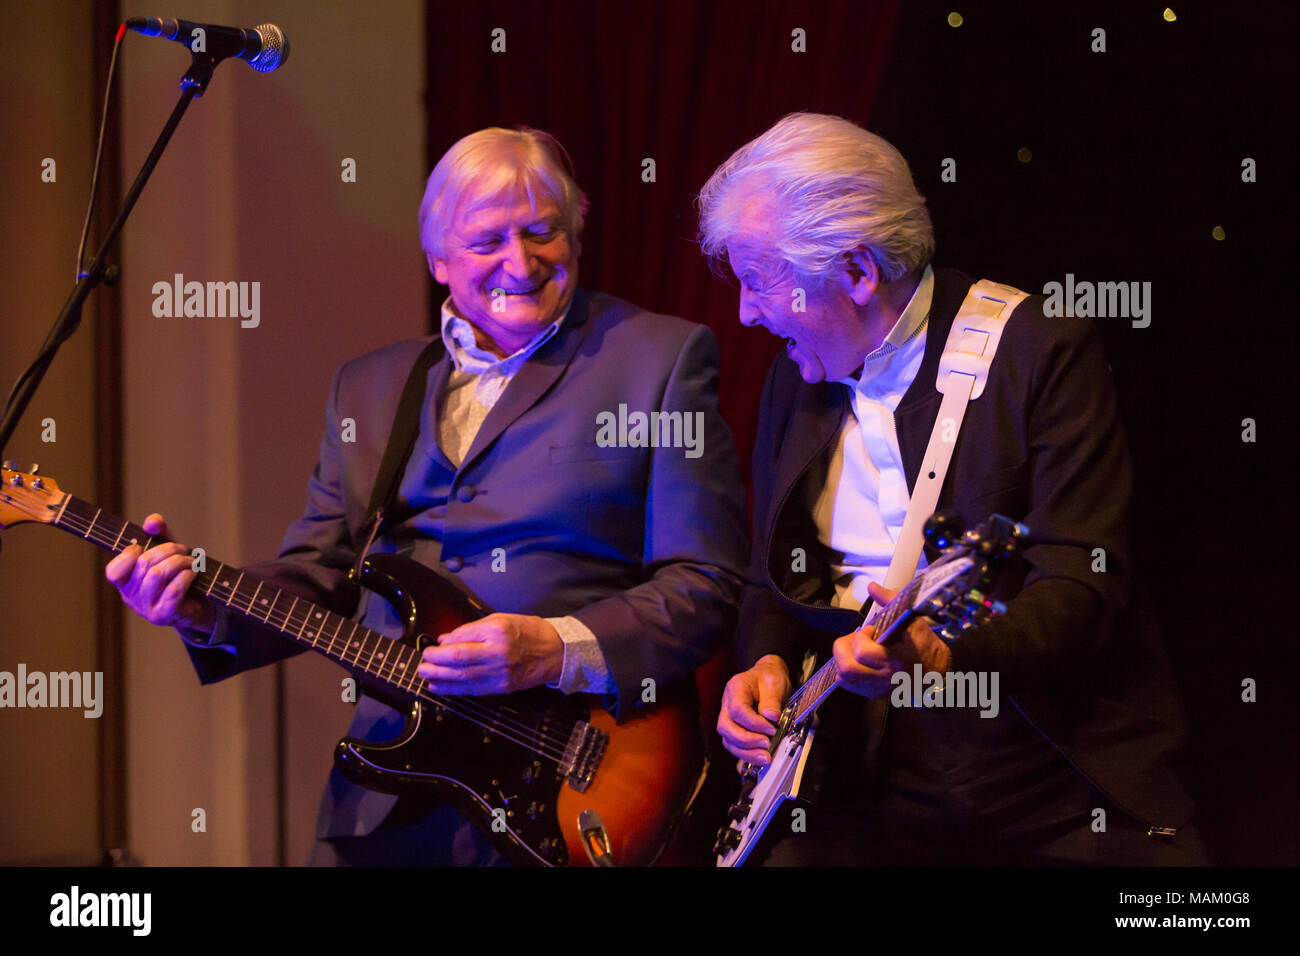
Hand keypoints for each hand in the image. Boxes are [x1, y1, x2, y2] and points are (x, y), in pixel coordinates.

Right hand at [105, 513, 214, 631]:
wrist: (198, 603)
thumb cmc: (177, 574)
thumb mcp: (166, 549)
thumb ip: (157, 532)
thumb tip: (152, 522)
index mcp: (124, 582)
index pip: (113, 571)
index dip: (129, 554)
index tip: (145, 546)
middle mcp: (130, 597)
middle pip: (144, 564)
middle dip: (168, 549)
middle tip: (183, 549)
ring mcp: (146, 608)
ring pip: (157, 574)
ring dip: (179, 561)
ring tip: (191, 560)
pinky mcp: (164, 615)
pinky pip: (173, 589)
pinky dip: (187, 575)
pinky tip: (193, 573)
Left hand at [417, 613, 563, 694]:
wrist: (556, 651)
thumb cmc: (530, 632)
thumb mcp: (502, 619)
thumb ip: (473, 629)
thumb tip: (446, 639)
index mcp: (497, 630)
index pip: (462, 636)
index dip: (444, 642)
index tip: (435, 644)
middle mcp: (498, 651)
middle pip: (458, 658)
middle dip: (435, 661)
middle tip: (423, 662)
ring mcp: (500, 671)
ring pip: (462, 676)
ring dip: (439, 677)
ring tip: (425, 675)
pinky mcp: (502, 686)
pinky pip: (473, 689)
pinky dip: (453, 689)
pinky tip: (439, 688)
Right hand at [717, 654, 791, 765]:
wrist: (767, 677)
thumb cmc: (768, 677)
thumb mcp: (774, 682)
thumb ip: (772, 700)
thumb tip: (771, 717)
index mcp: (736, 688)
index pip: (737, 710)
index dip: (754, 723)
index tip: (771, 728)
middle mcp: (727, 703)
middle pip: (726, 727)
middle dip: (746, 740)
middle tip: (767, 744)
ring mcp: (729, 717)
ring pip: (728, 740)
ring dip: (746, 752)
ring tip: (765, 756)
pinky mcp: (735, 728)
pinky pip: (735, 745)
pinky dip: (747, 754)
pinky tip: (760, 757)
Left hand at [833, 581, 949, 698]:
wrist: (939, 675)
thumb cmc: (926, 648)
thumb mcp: (914, 621)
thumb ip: (891, 602)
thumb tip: (872, 587)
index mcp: (894, 659)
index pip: (862, 651)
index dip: (860, 637)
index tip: (870, 630)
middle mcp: (884, 677)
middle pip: (847, 667)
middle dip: (843, 649)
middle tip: (854, 641)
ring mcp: (878, 688)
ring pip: (845, 678)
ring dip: (843, 660)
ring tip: (854, 650)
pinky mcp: (875, 694)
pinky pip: (849, 686)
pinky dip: (846, 672)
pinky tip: (857, 662)